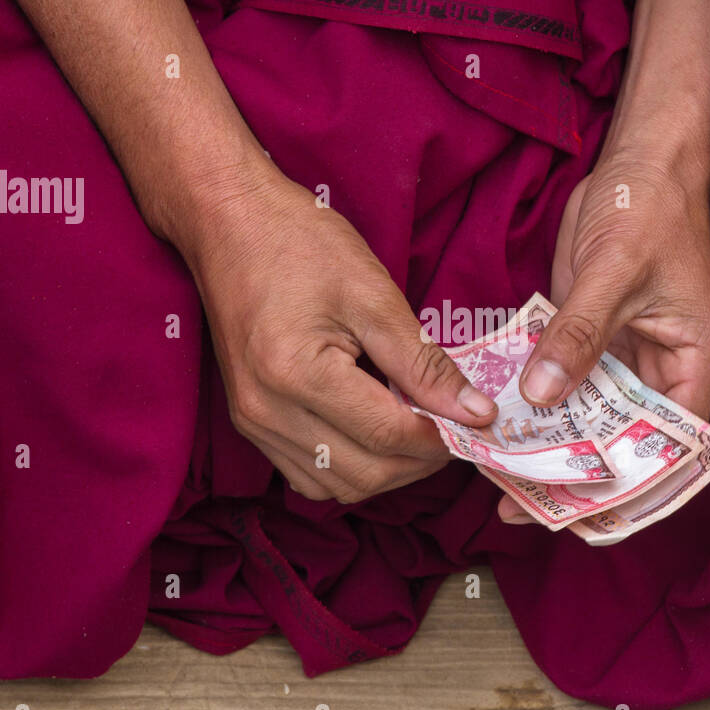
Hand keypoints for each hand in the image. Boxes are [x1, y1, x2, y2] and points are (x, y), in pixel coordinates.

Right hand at [181, 172, 498, 503]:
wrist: (229, 223)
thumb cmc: (300, 243)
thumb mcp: (373, 294)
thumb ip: (423, 363)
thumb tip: (474, 412)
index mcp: (296, 374)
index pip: (389, 436)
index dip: (443, 436)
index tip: (479, 420)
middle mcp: (266, 412)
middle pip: (367, 474)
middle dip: (421, 460)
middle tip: (456, 424)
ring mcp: (252, 423)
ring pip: (339, 486)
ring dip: (389, 470)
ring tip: (420, 427)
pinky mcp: (250, 423)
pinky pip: (309, 476)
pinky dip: (353, 468)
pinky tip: (377, 432)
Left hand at [498, 157, 709, 521]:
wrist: (638, 166)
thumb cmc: (647, 211)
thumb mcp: (612, 272)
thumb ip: (577, 334)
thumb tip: (541, 395)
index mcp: (694, 365)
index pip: (669, 447)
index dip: (628, 486)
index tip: (579, 512)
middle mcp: (663, 374)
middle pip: (624, 445)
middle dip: (577, 476)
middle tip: (518, 504)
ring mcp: (625, 361)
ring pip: (589, 421)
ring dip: (550, 446)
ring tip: (498, 477)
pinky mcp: (591, 342)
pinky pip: (565, 387)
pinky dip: (537, 407)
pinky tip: (498, 428)